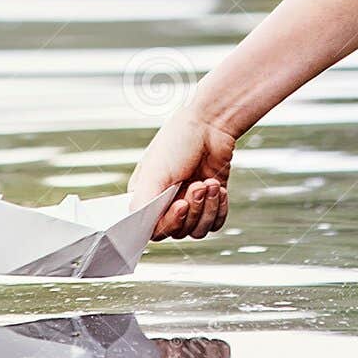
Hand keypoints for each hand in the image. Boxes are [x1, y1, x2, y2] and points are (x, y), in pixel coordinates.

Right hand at [129, 108, 234, 240]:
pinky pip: (215, 223)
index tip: (181, 205)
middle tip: (198, 185)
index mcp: (147, 198)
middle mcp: (167, 204)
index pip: (154, 230)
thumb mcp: (154, 171)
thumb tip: (138, 228)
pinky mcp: (210, 202)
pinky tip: (219, 189)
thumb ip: (142, 202)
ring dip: (208, 209)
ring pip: (198, 230)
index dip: (170, 223)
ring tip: (210, 184)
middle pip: (179, 232)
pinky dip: (220, 209)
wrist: (211, 125)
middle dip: (193, 210)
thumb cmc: (178, 141)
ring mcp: (190, 204)